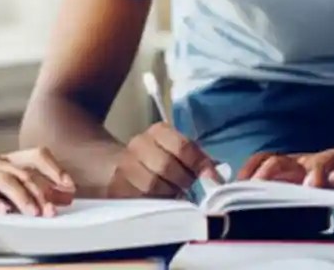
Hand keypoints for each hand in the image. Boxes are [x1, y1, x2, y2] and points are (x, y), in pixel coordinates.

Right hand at [0, 147, 75, 216]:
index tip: (70, 187)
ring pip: (6, 180)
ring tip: (33, 213)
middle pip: (25, 171)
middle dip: (42, 191)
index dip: (55, 169)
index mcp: (7, 161)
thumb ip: (25, 194)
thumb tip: (56, 202)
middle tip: (53, 210)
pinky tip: (3, 213)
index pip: (37, 156)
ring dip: (22, 197)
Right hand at [106, 122, 222, 197]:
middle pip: (166, 166)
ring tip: (174, 196)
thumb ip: (197, 160)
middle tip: (190, 190)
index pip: (183, 146)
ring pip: (152, 185)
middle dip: (183, 181)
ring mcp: (125, 166)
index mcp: (159, 131)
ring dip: (168, 194)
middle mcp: (139, 144)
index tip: (212, 179)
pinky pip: (140, 198)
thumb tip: (216, 177)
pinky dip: (154, 203)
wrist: (118, 165)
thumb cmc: (159, 159)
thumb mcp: (177, 151)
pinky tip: (160, 202)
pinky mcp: (117, 186)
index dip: (199, 164)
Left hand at [242, 146, 333, 189]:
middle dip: (271, 172)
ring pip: (321, 159)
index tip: (238, 185)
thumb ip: (290, 192)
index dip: (250, 171)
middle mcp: (311, 160)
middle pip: (287, 160)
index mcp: (295, 166)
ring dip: (314, 172)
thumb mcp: (311, 186)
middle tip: (261, 187)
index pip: (265, 162)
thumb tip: (259, 197)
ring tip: (309, 185)